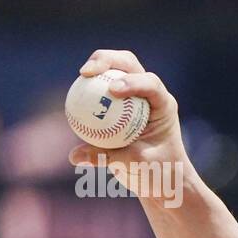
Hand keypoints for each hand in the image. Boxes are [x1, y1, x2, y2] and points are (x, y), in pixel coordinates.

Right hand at [67, 49, 198, 203]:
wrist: (162, 178)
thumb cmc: (157, 172)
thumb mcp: (135, 166)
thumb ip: (107, 157)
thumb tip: (74, 155)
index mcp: (163, 106)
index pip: (151, 84)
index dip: (133, 81)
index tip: (113, 90)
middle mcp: (150, 95)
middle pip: (130, 65)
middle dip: (109, 60)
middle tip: (88, 71)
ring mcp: (134, 95)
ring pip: (115, 70)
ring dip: (97, 66)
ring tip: (82, 74)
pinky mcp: (119, 102)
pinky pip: (101, 89)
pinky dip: (88, 88)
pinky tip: (74, 93)